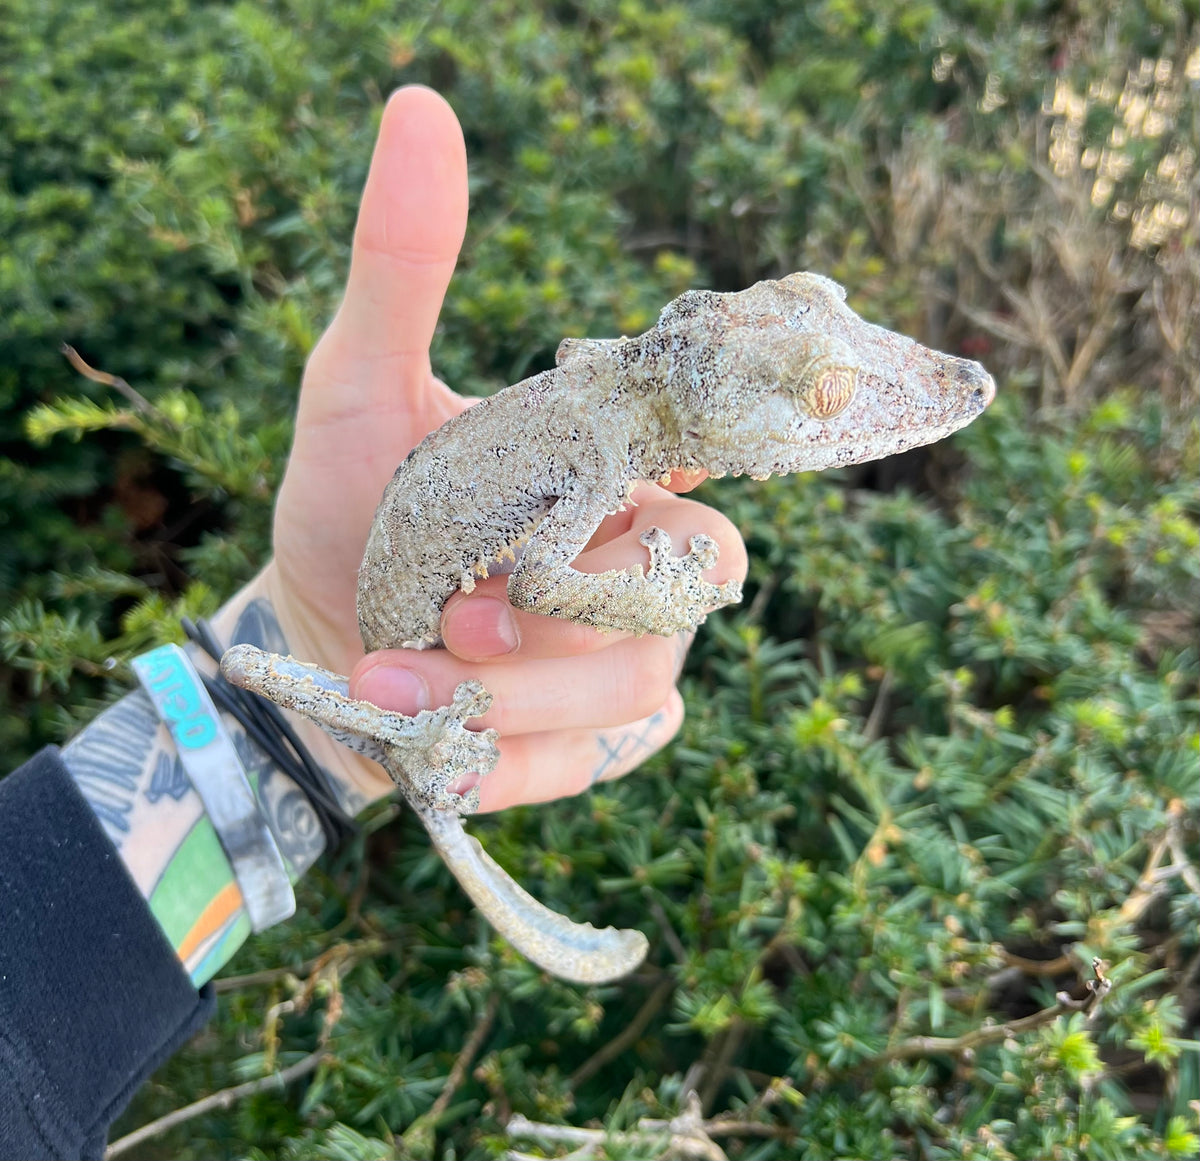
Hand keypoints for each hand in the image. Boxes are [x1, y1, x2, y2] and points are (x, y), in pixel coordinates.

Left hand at [254, 87, 746, 810]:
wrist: (313, 639)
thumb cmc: (347, 510)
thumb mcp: (358, 387)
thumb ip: (404, 269)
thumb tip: (420, 103)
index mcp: (608, 462)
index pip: (728, 429)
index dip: (776, 409)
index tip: (769, 403)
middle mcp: (636, 552)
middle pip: (697, 574)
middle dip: (582, 605)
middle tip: (462, 613)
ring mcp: (625, 651)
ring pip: (644, 675)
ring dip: (522, 691)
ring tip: (400, 679)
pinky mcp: (596, 736)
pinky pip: (605, 754)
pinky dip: (519, 760)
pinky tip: (442, 753)